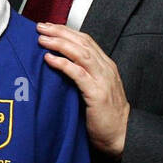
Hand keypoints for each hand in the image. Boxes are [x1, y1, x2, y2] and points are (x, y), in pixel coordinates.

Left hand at [36, 22, 130, 155]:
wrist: (121, 135)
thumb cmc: (105, 117)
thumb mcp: (93, 90)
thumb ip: (82, 76)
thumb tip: (58, 66)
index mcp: (105, 66)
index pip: (85, 41)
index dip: (67, 31)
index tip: (49, 27)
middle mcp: (105, 69)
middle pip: (82, 42)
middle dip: (60, 32)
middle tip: (41, 27)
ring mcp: (102, 80)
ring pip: (81, 53)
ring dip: (59, 43)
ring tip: (42, 39)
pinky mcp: (97, 93)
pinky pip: (78, 73)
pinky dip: (63, 64)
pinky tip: (49, 59)